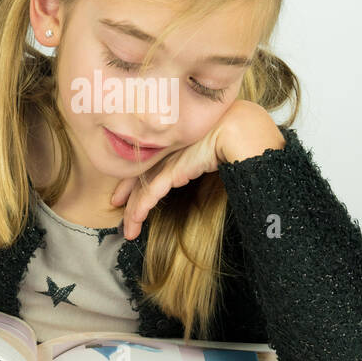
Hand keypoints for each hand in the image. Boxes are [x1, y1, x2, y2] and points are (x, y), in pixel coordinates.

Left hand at [109, 100, 285, 240]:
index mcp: (178, 143)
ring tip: (128, 230)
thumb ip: (198, 161)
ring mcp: (170, 158)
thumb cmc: (236, 138)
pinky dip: (141, 207)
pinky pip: (152, 191)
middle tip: (118, 207)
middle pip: (142, 173)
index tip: (126, 192)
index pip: (152, 162)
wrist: (243, 130)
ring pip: (144, 187)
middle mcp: (170, 150)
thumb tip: (193, 173)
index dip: (136, 177)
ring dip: (134, 211)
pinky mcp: (174, 169)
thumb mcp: (212, 152)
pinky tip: (135, 220)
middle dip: (128, 192)